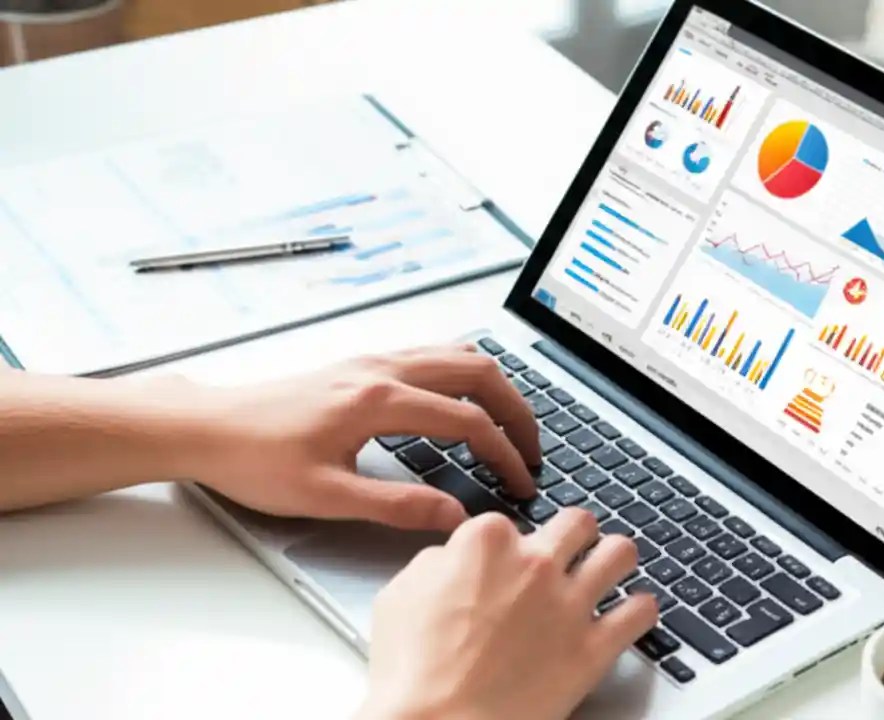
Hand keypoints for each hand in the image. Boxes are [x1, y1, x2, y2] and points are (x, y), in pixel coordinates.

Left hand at [194, 345, 538, 529]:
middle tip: (532, 449)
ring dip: (493, 387)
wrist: (207, 427)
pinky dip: (465, 375)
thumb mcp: (325, 496)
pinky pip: (433, 354)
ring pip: (457, 355)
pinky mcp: (361, 365)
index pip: (468, 422)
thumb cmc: (254, 459)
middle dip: (516, 410)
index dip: (505, 455)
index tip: (520, 484)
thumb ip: (396, 506)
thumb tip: (452, 517)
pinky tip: (463, 401)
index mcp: (379, 401)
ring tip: (510, 425)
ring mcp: (372, 361)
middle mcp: (382, 370)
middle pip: (477, 372)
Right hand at [358, 510, 659, 719]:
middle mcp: (535, 564)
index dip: (509, 545)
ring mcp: (569, 603)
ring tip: (611, 568)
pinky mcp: (594, 647)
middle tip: (570, 551)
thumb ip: (436, 564)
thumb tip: (452, 559)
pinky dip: (640, 611)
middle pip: (577, 523)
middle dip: (574, 536)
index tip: (509, 561)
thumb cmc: (412, 673)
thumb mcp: (400, 596)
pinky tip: (632, 613)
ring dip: (616, 559)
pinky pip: (640, 613)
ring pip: (620, 553)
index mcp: (486, 542)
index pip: (511, 522)